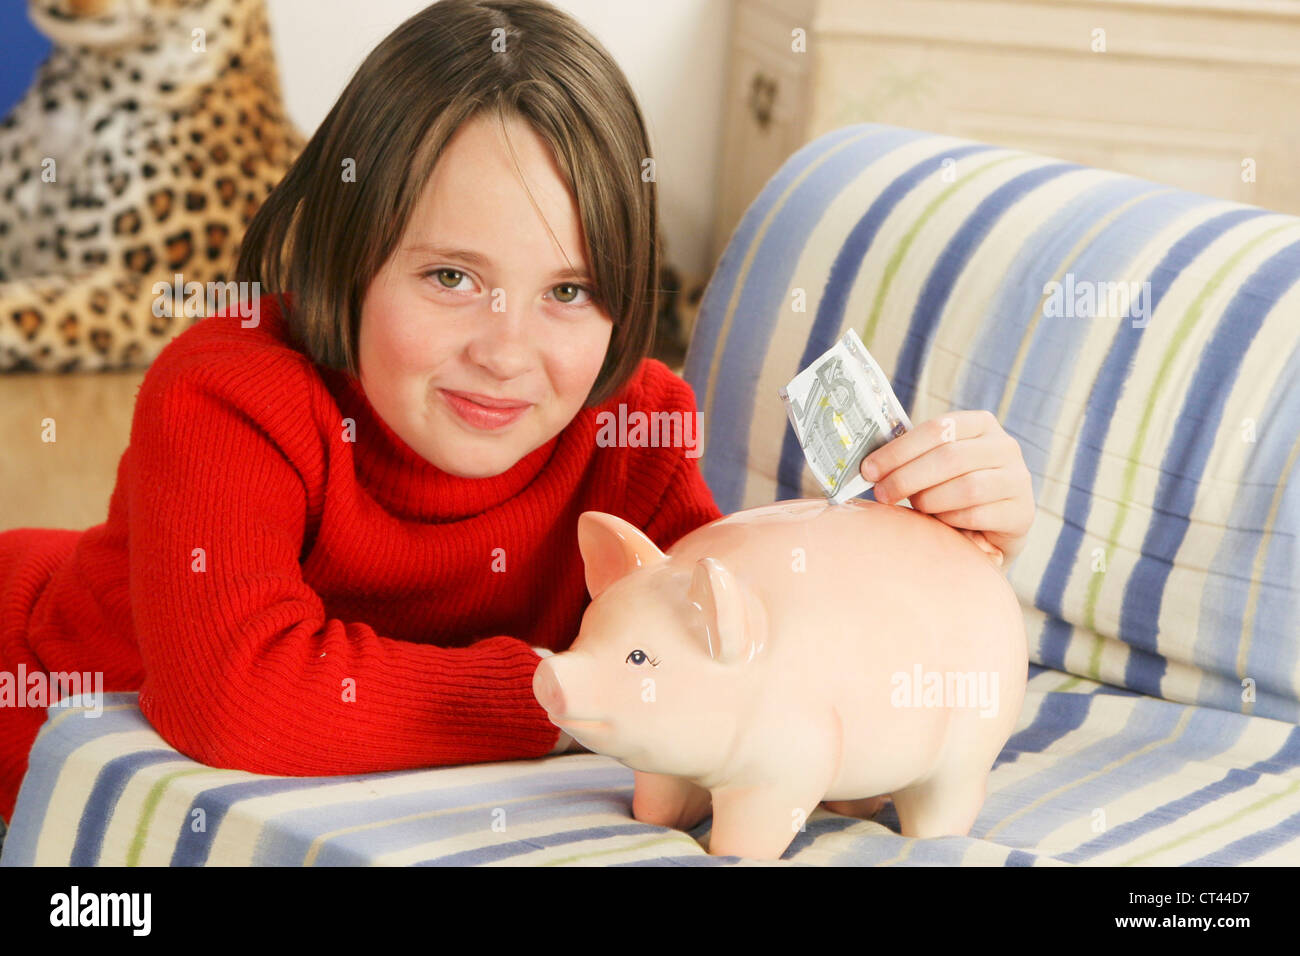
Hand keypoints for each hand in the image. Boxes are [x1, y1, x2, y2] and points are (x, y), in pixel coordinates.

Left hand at [859, 409, 1033, 565]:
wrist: (991, 529)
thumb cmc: (952, 490)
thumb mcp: (935, 465)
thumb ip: (912, 457)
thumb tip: (869, 466)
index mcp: (980, 424)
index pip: (938, 428)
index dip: (899, 450)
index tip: (869, 470)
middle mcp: (1005, 447)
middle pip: (950, 457)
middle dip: (907, 477)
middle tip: (882, 494)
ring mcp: (1018, 479)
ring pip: (967, 487)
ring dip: (930, 500)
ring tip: (916, 508)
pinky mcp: (1021, 513)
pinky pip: (978, 515)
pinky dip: (951, 520)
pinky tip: (941, 524)